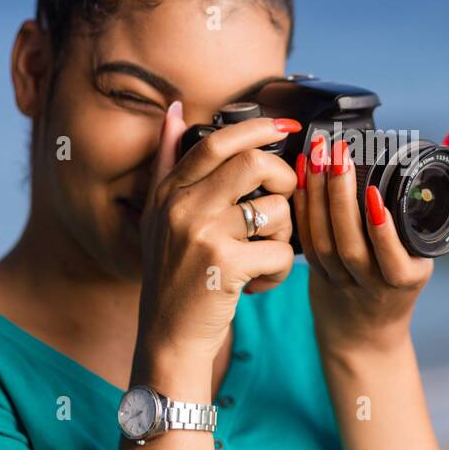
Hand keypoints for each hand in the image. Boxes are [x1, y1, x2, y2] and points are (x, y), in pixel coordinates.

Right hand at [135, 101, 300, 367]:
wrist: (168, 339)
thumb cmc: (175, 278)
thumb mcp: (160, 218)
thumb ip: (169, 163)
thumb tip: (176, 110)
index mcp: (170, 193)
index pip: (218, 142)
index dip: (258, 127)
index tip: (288, 124)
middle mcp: (181, 208)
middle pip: (253, 163)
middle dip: (283, 179)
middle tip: (282, 202)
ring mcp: (201, 235)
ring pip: (275, 210)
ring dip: (284, 235)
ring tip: (264, 254)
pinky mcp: (224, 265)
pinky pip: (279, 252)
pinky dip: (279, 271)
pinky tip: (259, 282)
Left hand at [293, 134, 433, 361]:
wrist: (365, 335)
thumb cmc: (399, 283)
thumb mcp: (423, 249)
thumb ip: (433, 191)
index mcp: (405, 278)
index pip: (394, 257)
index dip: (382, 230)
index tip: (374, 195)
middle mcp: (371, 284)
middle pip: (350, 243)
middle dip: (341, 197)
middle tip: (337, 155)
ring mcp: (340, 282)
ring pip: (323, 241)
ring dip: (316, 196)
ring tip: (315, 156)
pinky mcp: (316, 276)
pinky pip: (307, 241)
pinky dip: (302, 207)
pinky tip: (300, 177)